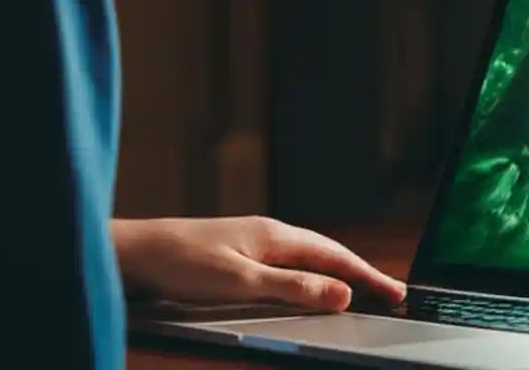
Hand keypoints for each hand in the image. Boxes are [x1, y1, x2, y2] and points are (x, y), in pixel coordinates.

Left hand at [111, 216, 405, 310]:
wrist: (131, 253)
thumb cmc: (180, 263)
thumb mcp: (240, 282)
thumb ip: (293, 287)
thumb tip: (343, 292)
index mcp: (276, 236)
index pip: (336, 256)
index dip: (368, 275)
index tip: (397, 293)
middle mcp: (269, 233)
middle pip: (327, 253)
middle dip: (361, 274)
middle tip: (390, 295)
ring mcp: (253, 242)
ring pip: (308, 257)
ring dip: (338, 274)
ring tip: (361, 292)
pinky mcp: (237, 254)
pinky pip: (288, 264)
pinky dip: (311, 276)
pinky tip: (308, 287)